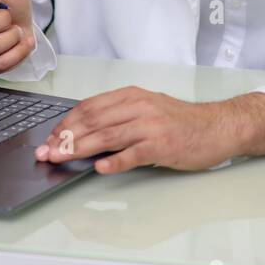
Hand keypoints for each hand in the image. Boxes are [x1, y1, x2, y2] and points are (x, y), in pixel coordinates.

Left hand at [34, 87, 264, 173]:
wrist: (218, 127)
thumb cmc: (182, 122)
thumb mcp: (147, 110)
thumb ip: (119, 118)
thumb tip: (85, 134)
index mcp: (132, 96)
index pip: (89, 107)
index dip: (65, 124)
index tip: (50, 139)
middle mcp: (139, 106)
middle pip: (93, 121)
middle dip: (65, 138)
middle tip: (46, 152)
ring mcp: (151, 125)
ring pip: (107, 135)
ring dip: (80, 149)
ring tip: (61, 159)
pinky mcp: (163, 144)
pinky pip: (134, 153)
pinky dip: (115, 161)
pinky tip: (101, 169)